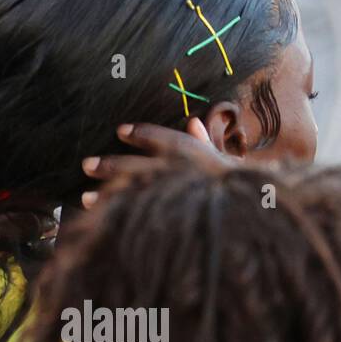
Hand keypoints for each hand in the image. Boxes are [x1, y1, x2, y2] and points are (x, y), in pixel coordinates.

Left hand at [80, 119, 228, 207]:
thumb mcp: (225, 162)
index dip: (140, 134)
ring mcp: (173, 196)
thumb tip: (193, 122)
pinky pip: (141, 217)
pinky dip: (122, 217)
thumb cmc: (241, 188)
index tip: (120, 130)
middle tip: (86, 165)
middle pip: (137, 166)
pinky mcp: (170, 218)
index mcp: (195, 155)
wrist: (255, 215)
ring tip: (86, 198)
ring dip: (108, 195)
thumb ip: (205, 142)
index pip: (163, 139)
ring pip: (133, 194)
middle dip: (110, 165)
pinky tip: (103, 219)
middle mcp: (180, 172)